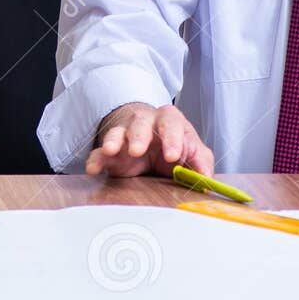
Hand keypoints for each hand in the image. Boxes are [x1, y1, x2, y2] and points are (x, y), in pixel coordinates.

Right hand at [85, 101, 214, 178]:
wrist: (151, 143)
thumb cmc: (175, 145)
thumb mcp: (193, 152)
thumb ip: (201, 162)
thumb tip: (206, 177)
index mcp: (170, 121)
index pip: (172, 123)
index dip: (172, 138)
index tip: (173, 156)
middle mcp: (146, 123)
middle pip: (141, 122)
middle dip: (139, 135)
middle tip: (138, 150)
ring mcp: (125, 135)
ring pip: (118, 132)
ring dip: (114, 140)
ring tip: (112, 151)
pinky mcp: (111, 152)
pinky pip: (100, 153)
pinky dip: (96, 159)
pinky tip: (93, 168)